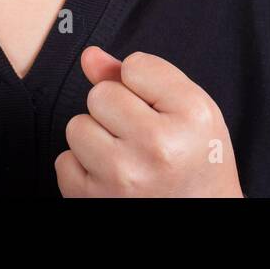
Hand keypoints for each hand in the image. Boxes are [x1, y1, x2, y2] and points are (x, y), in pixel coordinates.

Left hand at [54, 46, 244, 196]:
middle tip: (143, 137)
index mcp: (190, 115)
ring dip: (96, 139)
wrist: (205, 212)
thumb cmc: (196, 158)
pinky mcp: (94, 201)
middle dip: (116, 111)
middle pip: (100, 95)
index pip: (135, 66)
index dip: (143, 85)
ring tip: (127, 157)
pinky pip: (64, 162)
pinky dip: (83, 169)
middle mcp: (158, 147)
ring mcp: (123, 178)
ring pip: (77, 127)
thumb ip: (143, 75)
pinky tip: (112, 178)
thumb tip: (89, 56)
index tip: (160, 110)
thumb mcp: (187, 108)